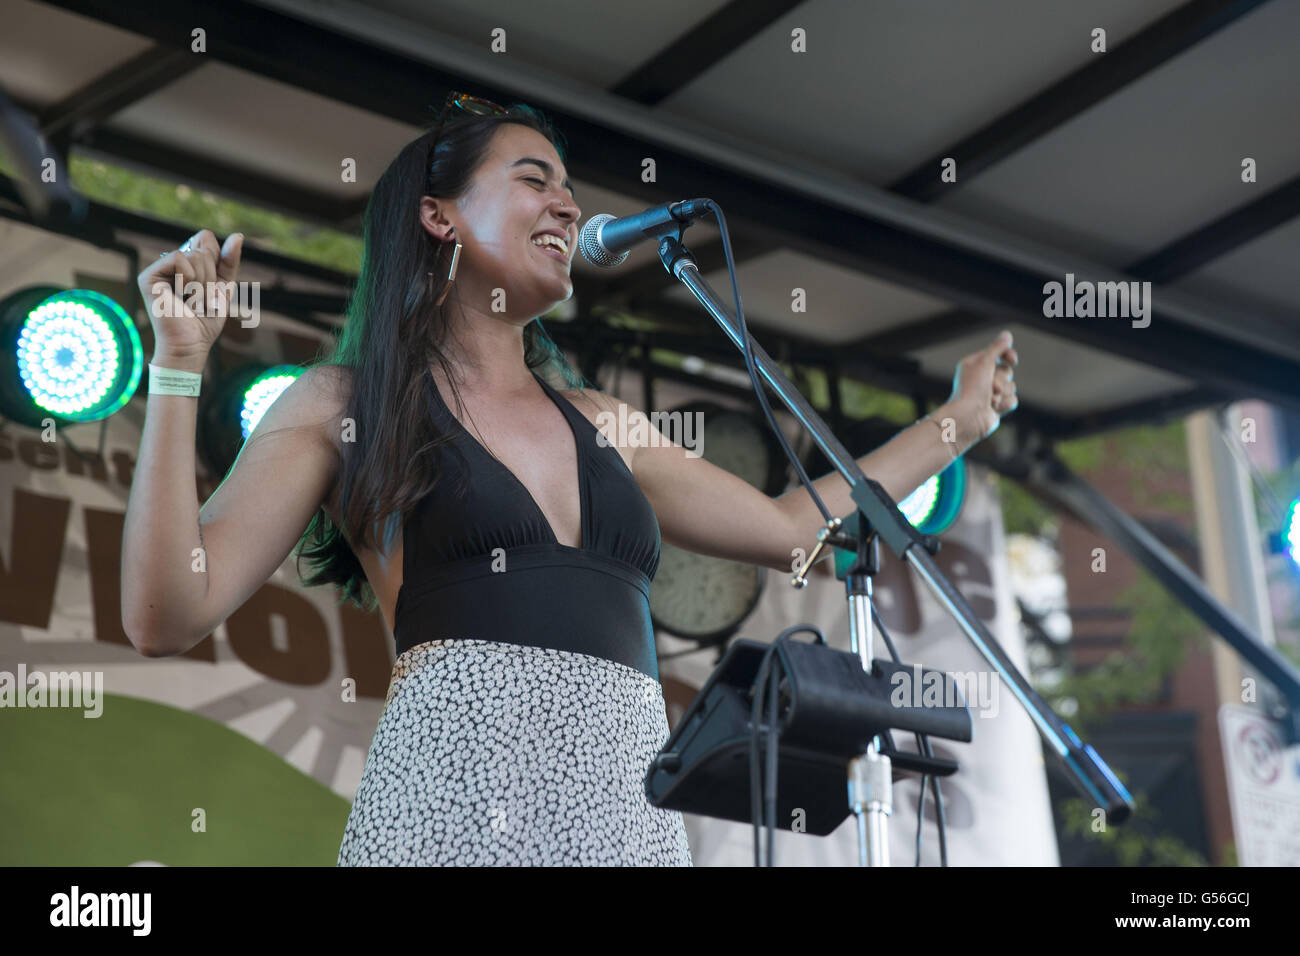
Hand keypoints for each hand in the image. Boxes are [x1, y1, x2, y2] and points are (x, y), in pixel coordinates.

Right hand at [137, 228, 242, 371]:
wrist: (190, 344)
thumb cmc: (205, 321)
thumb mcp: (224, 287)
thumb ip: (229, 261)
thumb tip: (239, 235)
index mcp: (186, 264)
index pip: (206, 239)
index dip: (217, 261)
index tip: (211, 286)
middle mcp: (170, 264)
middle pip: (203, 248)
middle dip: (211, 277)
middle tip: (200, 298)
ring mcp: (158, 269)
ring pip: (194, 255)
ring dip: (203, 283)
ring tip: (191, 300)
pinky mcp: (148, 276)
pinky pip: (178, 257)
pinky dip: (188, 279)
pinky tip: (180, 295)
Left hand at [943, 330, 1018, 446]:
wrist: (968, 418)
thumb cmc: (971, 389)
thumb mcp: (984, 362)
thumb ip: (997, 348)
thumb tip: (1007, 335)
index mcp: (975, 365)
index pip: (998, 354)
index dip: (1008, 355)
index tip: (1012, 359)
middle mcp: (982, 378)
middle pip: (1007, 371)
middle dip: (1001, 379)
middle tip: (991, 387)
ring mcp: (989, 393)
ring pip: (1011, 386)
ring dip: (1002, 393)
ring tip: (990, 400)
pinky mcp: (996, 407)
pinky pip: (1012, 400)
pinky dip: (1004, 404)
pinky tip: (993, 409)